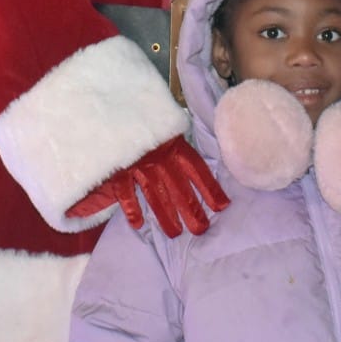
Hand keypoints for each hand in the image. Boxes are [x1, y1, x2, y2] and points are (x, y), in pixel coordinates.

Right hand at [66, 137, 228, 236]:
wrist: (117, 108)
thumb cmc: (148, 123)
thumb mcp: (169, 130)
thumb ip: (180, 146)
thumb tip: (197, 164)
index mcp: (175, 147)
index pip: (197, 170)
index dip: (210, 188)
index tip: (222, 206)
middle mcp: (160, 158)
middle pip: (179, 188)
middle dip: (191, 210)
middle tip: (201, 230)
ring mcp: (139, 165)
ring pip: (155, 194)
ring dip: (166, 215)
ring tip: (175, 233)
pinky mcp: (120, 169)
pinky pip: (126, 191)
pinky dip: (132, 207)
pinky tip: (138, 224)